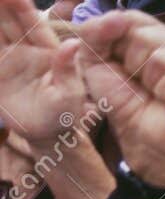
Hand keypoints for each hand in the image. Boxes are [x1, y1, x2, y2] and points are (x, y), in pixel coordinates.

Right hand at [0, 0, 86, 147]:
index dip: (22, 7)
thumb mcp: (70, 96)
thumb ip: (68, 72)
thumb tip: (72, 45)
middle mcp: (26, 49)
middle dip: (2, 5)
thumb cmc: (63, 115)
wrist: (44, 133)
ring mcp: (8, 57)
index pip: (33, 24)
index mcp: (47, 51)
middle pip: (9, 21)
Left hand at [76, 11, 164, 187]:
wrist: (141, 138)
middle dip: (132, 66)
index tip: (120, 66)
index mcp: (158, 32)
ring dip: (150, 83)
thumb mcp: (95, 63)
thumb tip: (115, 17)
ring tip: (157, 94)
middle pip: (145, 37)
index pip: (131, 18)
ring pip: (162, 58)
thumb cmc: (124, 100)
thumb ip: (94, 33)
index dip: (116, 44)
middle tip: (141, 84)